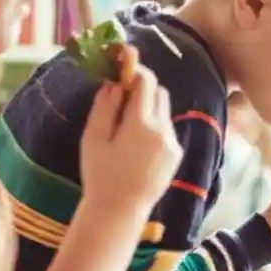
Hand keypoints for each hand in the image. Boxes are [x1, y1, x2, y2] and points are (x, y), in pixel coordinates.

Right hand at [79, 45, 182, 215]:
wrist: (120, 210)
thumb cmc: (100, 174)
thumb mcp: (94, 137)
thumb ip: (105, 106)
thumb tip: (115, 83)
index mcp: (141, 124)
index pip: (146, 82)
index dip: (135, 68)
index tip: (123, 60)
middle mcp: (163, 130)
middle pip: (159, 92)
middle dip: (142, 87)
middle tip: (121, 92)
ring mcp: (173, 143)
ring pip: (164, 110)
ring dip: (147, 106)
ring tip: (125, 122)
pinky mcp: (176, 155)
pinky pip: (166, 128)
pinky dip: (153, 124)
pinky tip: (135, 142)